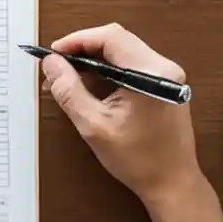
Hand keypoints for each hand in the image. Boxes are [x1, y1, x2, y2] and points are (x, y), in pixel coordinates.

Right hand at [42, 23, 200, 207]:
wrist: (173, 184)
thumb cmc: (136, 160)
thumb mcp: (94, 125)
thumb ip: (69, 90)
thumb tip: (50, 63)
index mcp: (151, 72)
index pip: (111, 37)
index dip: (77, 39)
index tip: (52, 53)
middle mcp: (164, 66)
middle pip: (117, 41)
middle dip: (83, 50)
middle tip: (56, 67)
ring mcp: (168, 75)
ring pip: (123, 52)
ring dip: (94, 61)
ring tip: (67, 78)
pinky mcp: (165, 85)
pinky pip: (132, 66)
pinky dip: (108, 71)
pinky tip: (88, 85)